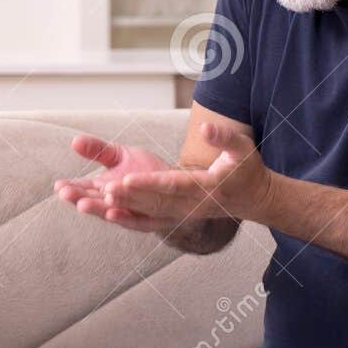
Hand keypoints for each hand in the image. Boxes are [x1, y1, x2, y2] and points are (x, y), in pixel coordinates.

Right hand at [53, 135, 173, 232]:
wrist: (176, 185)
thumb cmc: (144, 171)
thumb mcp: (119, 155)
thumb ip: (98, 150)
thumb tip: (75, 140)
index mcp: (102, 188)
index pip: (83, 188)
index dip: (71, 187)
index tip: (59, 185)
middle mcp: (113, 203)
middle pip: (93, 202)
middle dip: (79, 198)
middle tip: (65, 194)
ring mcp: (128, 213)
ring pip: (110, 212)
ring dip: (97, 208)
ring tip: (84, 204)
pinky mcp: (147, 221)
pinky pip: (134, 221)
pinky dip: (122, 217)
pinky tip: (112, 212)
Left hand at [103, 121, 274, 226]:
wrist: (252, 198)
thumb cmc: (246, 169)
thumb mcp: (242, 147)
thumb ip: (223, 137)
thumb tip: (205, 127)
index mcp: (207, 187)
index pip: (173, 186)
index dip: (148, 184)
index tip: (124, 180)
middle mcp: (192, 206)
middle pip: (154, 202)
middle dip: (126, 197)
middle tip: (100, 190)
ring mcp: (183, 215)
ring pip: (148, 212)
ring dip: (122, 207)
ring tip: (95, 200)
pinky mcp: (177, 218)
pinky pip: (150, 221)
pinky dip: (129, 219)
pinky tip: (107, 212)